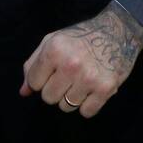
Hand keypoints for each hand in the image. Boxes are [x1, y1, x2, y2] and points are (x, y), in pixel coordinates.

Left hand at [20, 3, 142, 117]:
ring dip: (71, 98)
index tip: (53, 71)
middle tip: (68, 77)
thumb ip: (34, 65)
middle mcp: (70, 64)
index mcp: (54, 50)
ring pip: (66, 107)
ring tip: (81, 81)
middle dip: (55, 89)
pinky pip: (86, 112)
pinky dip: (88, 104)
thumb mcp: (53, 41)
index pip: (34, 83)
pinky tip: (92, 89)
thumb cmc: (81, 36)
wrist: (118, 30)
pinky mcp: (106, 88)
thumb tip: (24, 92)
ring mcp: (89, 78)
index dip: (42, 79)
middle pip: (48, 98)